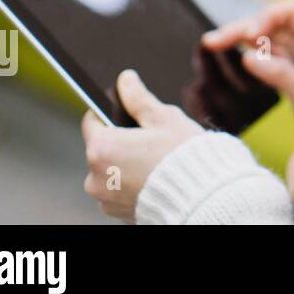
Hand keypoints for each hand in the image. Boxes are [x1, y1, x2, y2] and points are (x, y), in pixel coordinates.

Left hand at [81, 70, 203, 222]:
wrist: (201, 197)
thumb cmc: (184, 156)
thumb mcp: (164, 119)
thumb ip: (139, 98)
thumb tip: (126, 79)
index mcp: (102, 148)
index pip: (92, 121)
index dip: (109, 114)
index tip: (126, 117)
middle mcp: (95, 177)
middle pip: (102, 148)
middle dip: (121, 142)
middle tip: (151, 141)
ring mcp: (105, 199)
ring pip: (110, 171)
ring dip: (124, 165)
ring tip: (155, 163)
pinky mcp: (116, 214)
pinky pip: (118, 192)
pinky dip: (131, 185)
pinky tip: (154, 179)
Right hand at [202, 0, 293, 130]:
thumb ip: (281, 76)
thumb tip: (247, 57)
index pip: (291, 11)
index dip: (268, 16)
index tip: (249, 35)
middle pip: (272, 23)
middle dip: (243, 27)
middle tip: (211, 42)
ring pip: (266, 38)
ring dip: (240, 38)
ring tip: (211, 43)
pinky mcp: (290, 72)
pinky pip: (267, 54)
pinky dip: (248, 51)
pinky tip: (230, 54)